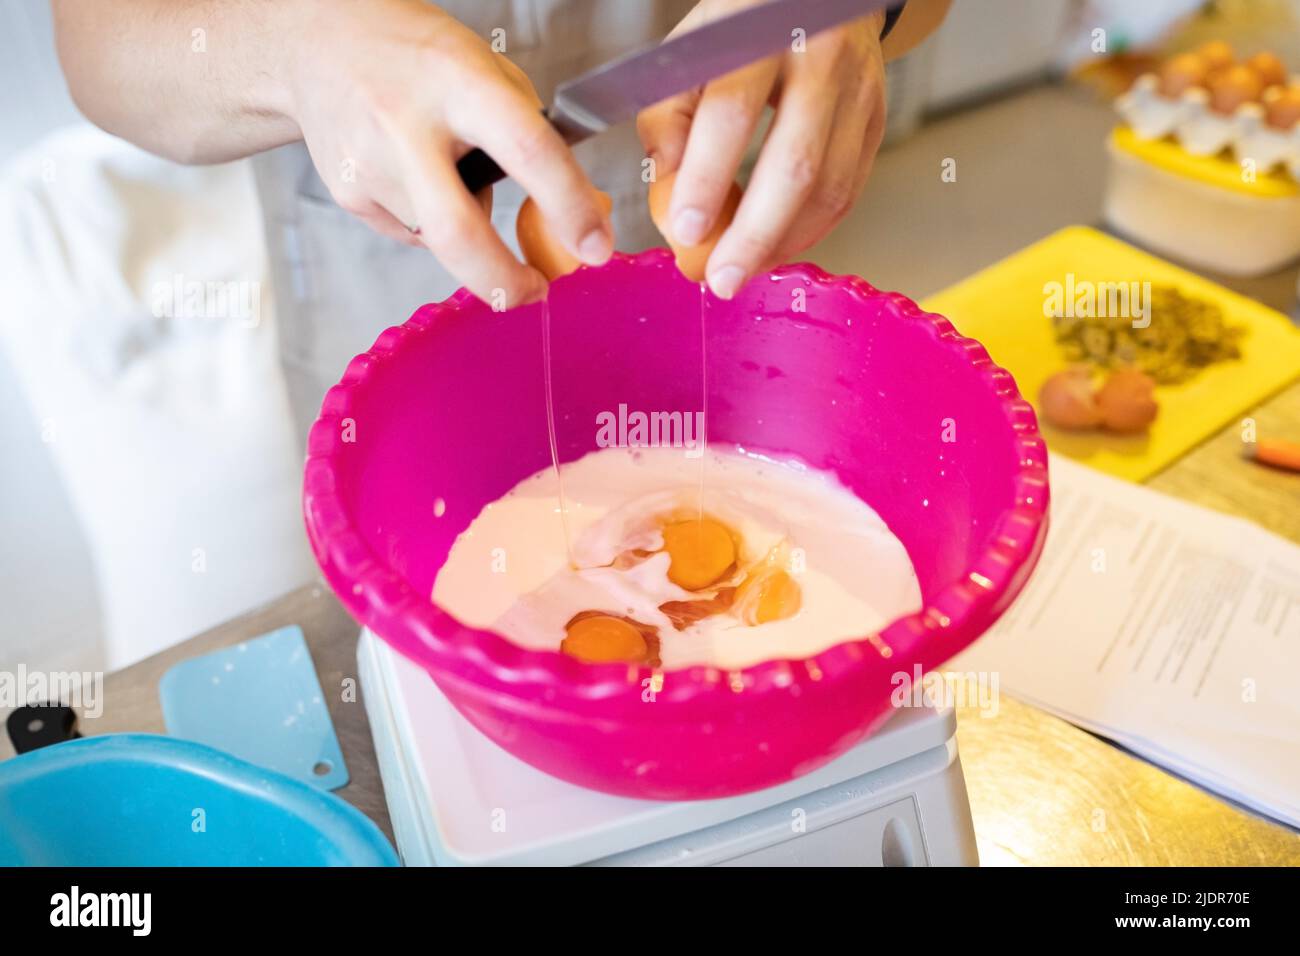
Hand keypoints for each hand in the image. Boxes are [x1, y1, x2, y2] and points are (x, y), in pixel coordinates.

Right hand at [285, 0, 612, 304]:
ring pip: (439, 237)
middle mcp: (404, 125)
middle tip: (533, 292)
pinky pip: (410, 232)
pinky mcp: (349, 195)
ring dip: (462, 224)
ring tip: (445, 169)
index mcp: (456, 81)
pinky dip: (428, 219)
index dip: (567, 206)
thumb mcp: (483, 65)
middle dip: (503, 280)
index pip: (527, 151)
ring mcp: (369, 165)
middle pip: (459, 233)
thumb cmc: (418, 56)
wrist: (318, 42)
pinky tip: (410, 172)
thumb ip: (526, 129)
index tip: (595, 247)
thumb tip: (568, 210)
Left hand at [637, 0, 886, 298]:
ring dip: (784, 243)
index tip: (685, 230)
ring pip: (830, 187)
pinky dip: (811, 230)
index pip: (733, 112)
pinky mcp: (877, 118)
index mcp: (761, 32)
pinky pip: (849, 191)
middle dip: (753, 235)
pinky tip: (777, 248)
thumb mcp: (690, 50)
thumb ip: (669, 116)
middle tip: (721, 279)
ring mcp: (858, 90)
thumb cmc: (742, 28)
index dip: (707, 178)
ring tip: (743, 271)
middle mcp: (820, 59)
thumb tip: (669, 195)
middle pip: (794, 165)